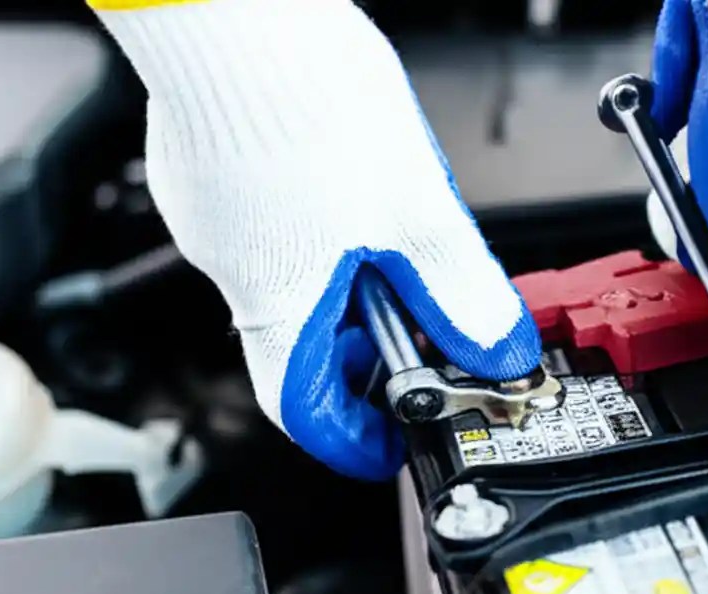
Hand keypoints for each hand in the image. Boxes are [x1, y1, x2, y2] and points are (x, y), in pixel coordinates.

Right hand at [94, 0, 539, 480]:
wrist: (231, 9)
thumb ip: (462, 291)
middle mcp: (234, 268)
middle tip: (417, 329)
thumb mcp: (417, 211)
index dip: (354, 437)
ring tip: (396, 238)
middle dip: (366, 347)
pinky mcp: (207, 172)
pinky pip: (269, 224)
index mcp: (280, 299)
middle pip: (301, 343)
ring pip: (289, 277)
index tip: (390, 436)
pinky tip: (348, 183)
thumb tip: (499, 348)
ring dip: (347, 278)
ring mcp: (214, 218)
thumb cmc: (303, 97)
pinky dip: (317, 228)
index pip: (305, 412)